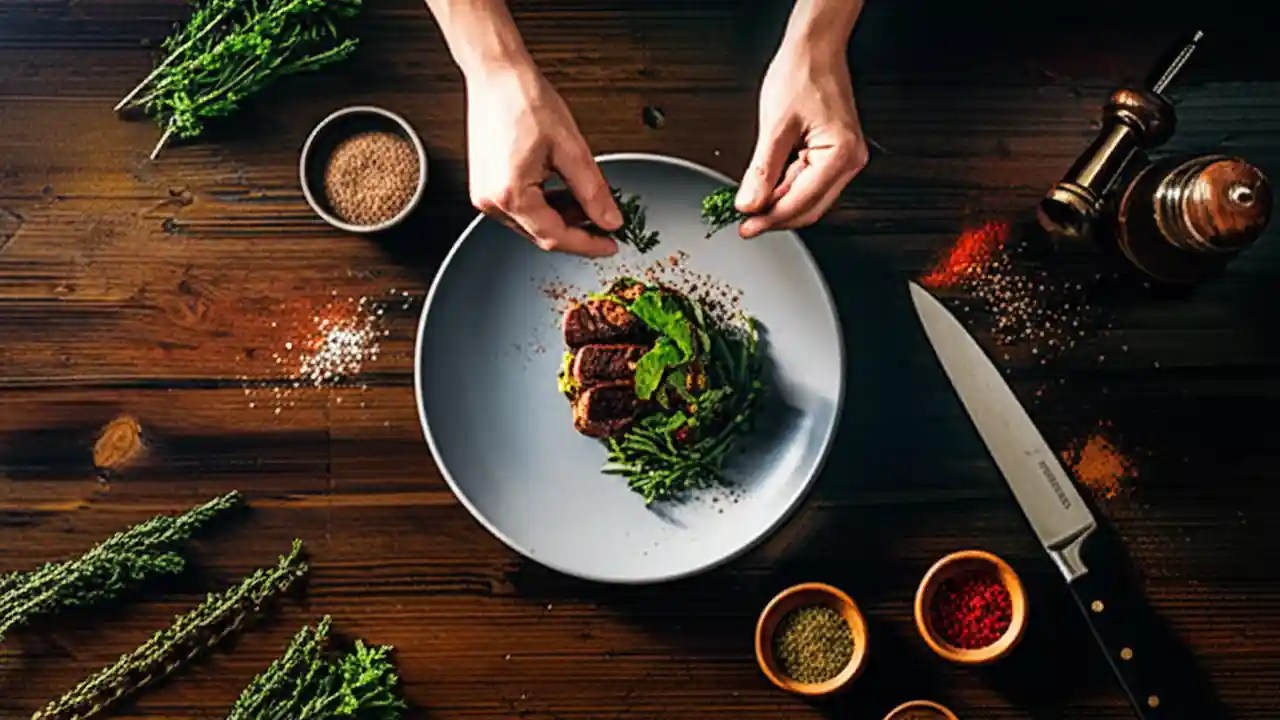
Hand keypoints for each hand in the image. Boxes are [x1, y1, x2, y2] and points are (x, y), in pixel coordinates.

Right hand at [465, 65, 620, 255]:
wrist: (496, 74)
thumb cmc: (524, 99)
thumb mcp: (571, 148)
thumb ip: (593, 191)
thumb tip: (609, 220)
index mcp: (510, 194)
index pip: (555, 236)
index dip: (588, 244)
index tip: (610, 245)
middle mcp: (491, 200)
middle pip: (542, 233)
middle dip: (576, 229)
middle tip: (604, 221)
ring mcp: (484, 194)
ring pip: (532, 222)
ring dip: (561, 216)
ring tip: (585, 199)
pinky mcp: (485, 185)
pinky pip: (520, 207)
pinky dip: (545, 204)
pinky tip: (563, 192)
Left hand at [736, 43, 867, 237]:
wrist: (814, 49)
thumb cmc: (802, 74)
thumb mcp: (774, 127)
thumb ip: (761, 171)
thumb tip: (749, 203)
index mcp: (841, 154)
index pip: (801, 203)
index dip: (770, 219)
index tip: (746, 226)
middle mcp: (849, 161)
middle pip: (809, 208)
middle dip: (776, 217)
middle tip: (746, 223)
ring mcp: (844, 159)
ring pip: (809, 199)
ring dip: (780, 205)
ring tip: (752, 203)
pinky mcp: (834, 154)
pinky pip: (809, 183)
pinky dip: (787, 190)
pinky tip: (768, 189)